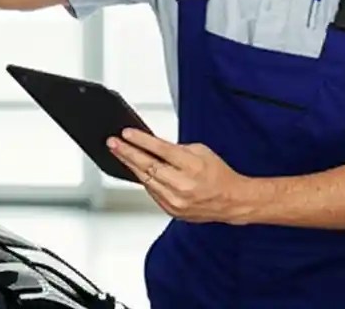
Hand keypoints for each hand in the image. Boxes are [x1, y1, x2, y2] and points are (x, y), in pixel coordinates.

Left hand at [108, 129, 256, 224]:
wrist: (231, 200)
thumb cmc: (218, 174)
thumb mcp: (201, 151)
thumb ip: (176, 149)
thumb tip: (151, 146)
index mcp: (192, 166)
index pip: (160, 150)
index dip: (140, 141)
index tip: (126, 134)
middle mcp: (182, 185)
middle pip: (147, 166)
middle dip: (127, 152)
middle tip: (113, 143)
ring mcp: (176, 200)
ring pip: (145, 180)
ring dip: (130, 165)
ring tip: (118, 153)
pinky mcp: (171, 210)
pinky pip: (152, 192)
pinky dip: (144, 179)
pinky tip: (136, 170)